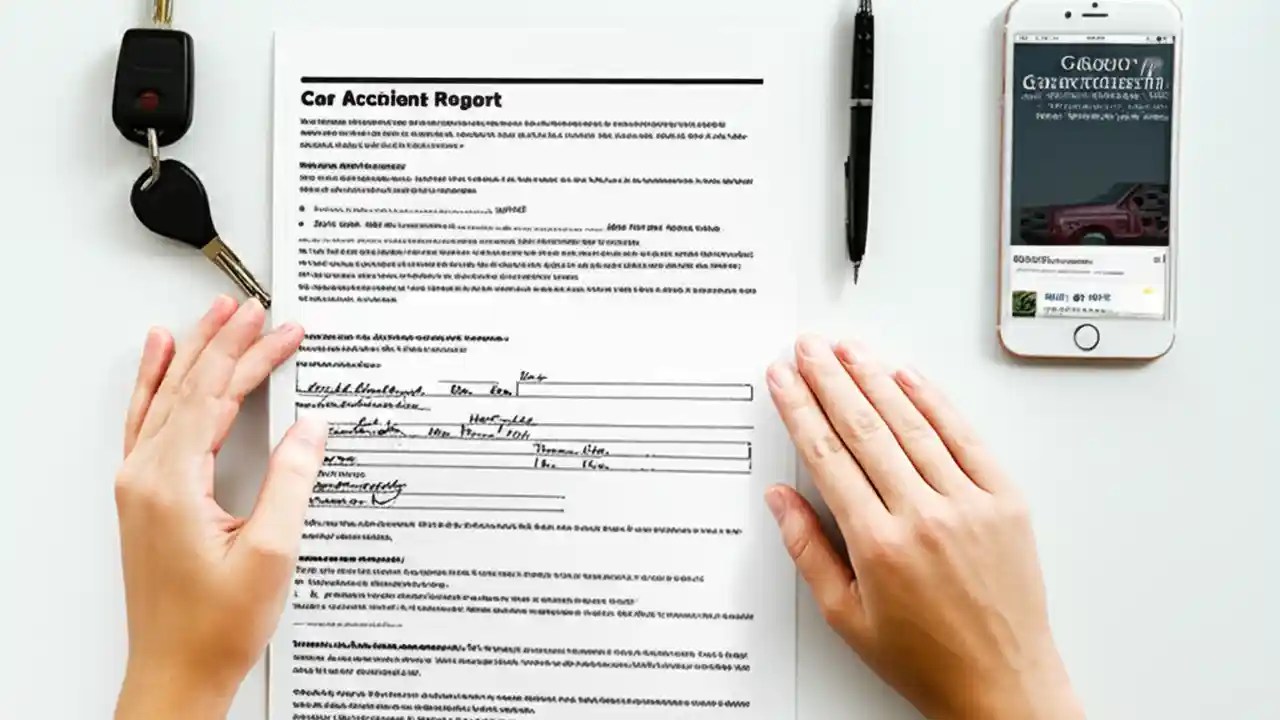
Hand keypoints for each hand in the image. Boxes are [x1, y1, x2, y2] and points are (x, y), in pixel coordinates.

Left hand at [113, 296, 327, 719]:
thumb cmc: (216, 626)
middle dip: (226, 342)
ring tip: (213, 315)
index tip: (286, 331)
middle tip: (255, 308)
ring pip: (165, 397)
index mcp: (173, 483)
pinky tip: (158, 359)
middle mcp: (146, 476)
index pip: (218, 398)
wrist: (176, 672)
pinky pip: (144, 421)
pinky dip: (153, 383)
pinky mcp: (143, 498)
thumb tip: (311, 427)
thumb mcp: (270, 552)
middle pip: (189, 388)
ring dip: (193, 352)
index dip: (255, 358)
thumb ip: (291, 481)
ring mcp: (138, 486)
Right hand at [764, 336, 1082, 719]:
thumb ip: (808, 551)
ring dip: (875, 379)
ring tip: (848, 351)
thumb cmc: (926, 659)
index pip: (828, 456)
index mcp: (879, 546)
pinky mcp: (1006, 501)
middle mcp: (924, 516)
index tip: (783, 380)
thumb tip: (781, 500)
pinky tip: (910, 378)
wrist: (1003, 685)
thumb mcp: (846, 617)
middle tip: (808, 349)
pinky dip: (935, 403)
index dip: (799, 409)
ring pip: (912, 424)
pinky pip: (965, 438)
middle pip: (865, 429)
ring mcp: (969, 504)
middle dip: (829, 380)